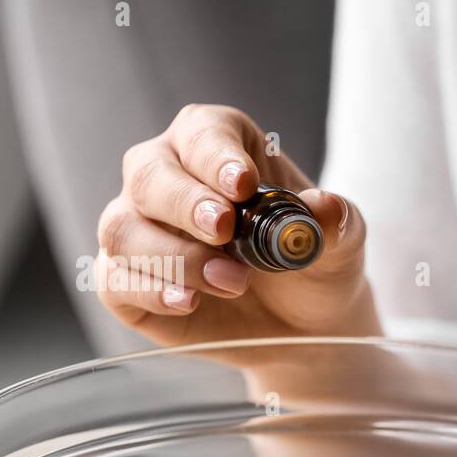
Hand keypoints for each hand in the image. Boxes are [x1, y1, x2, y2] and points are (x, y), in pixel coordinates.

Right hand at [95, 103, 377, 345]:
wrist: (304, 323)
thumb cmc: (314, 264)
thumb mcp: (341, 242)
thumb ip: (335, 221)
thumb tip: (325, 206)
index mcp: (217, 146)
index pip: (202, 133)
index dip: (216, 155)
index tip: (241, 183)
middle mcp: (167, 177)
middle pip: (148, 175)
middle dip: (184, 203)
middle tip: (224, 229)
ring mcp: (139, 229)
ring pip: (123, 229)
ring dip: (178, 257)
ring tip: (233, 281)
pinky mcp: (125, 280)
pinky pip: (115, 280)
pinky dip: (152, 291)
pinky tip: (189, 302)